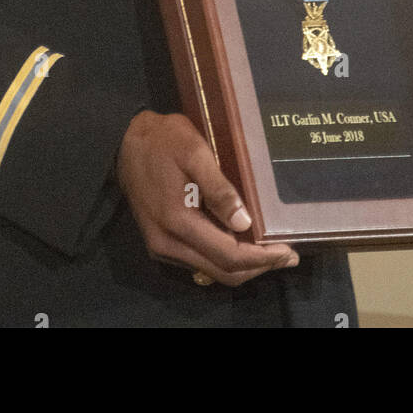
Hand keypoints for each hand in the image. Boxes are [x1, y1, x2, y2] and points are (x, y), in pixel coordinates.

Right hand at [115, 109, 299, 286]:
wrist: (124, 142)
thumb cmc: (163, 140)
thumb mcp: (194, 152)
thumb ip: (218, 188)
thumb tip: (244, 222)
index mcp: (177, 222)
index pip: (228, 255)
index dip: (261, 258)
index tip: (289, 252)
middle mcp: (168, 245)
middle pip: (222, 272)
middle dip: (258, 267)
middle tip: (288, 256)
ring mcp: (162, 247)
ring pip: (211, 271)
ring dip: (243, 265)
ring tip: (270, 250)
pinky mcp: (161, 243)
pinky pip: (199, 261)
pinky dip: (224, 258)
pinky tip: (241, 243)